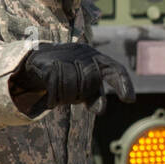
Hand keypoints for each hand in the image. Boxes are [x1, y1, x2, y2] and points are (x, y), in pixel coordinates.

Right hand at [11, 43, 133, 114]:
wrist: (35, 62)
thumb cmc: (65, 75)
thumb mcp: (82, 82)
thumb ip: (93, 94)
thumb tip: (101, 110)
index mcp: (96, 57)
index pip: (115, 69)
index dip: (124, 84)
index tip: (129, 100)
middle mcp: (83, 53)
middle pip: (90, 84)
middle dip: (80, 96)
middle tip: (71, 95)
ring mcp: (66, 57)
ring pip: (72, 89)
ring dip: (64, 98)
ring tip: (58, 92)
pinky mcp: (49, 65)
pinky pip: (55, 91)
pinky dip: (52, 99)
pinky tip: (49, 97)